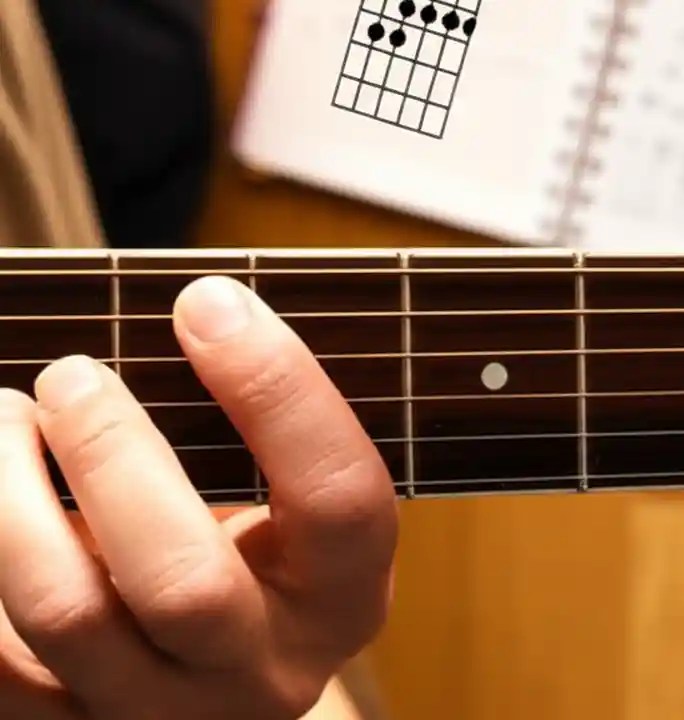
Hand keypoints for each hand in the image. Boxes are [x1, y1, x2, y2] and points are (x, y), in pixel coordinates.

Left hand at [0, 277, 398, 718]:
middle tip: (71, 376)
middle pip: (184, 582)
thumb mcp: (292, 510)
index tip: (205, 303)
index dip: (277, 391)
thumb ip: (263, 436)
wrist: (212, 686)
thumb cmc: (255, 559)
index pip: (338, 498)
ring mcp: (160, 715)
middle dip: (112, 455)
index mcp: (341, 598)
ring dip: (9, 495)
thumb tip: (194, 311)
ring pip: (65, 615)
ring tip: (1, 415)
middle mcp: (263, 672)